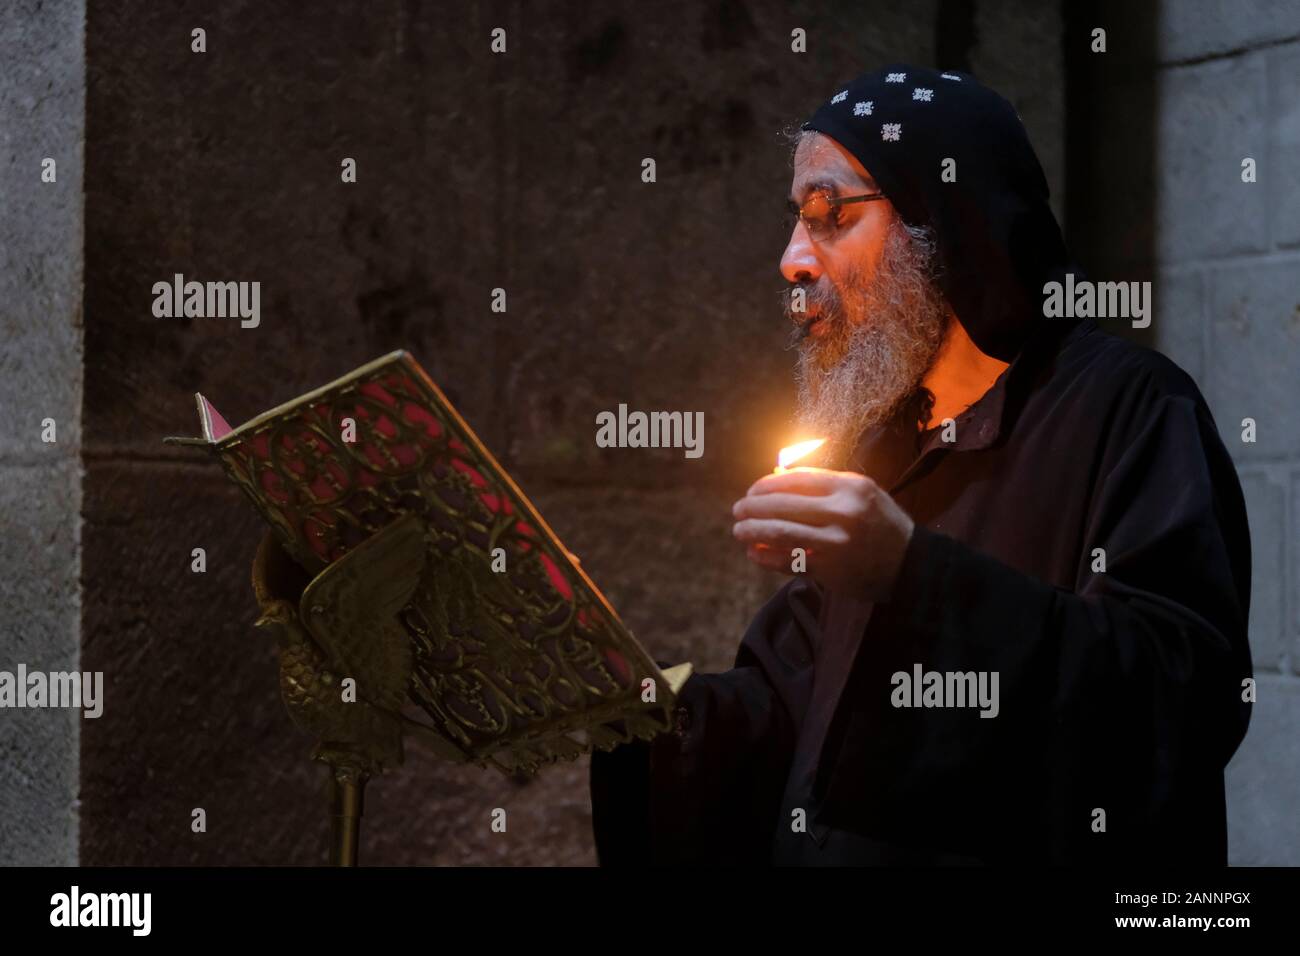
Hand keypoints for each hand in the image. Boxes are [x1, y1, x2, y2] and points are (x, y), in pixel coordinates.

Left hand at [730, 467, 914, 599]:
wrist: (911, 565)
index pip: (795, 479)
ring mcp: (836, 542)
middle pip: (783, 505)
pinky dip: (767, 557)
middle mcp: (843, 512)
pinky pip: (789, 560)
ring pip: (781, 533)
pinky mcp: (830, 569)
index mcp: (850, 486)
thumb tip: (777, 479)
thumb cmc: (881, 524)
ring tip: (739, 531)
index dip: (767, 484)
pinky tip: (755, 553)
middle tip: (738, 510)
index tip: (753, 490)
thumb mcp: (862, 493)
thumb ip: (825, 485)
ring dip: (753, 531)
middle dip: (753, 507)